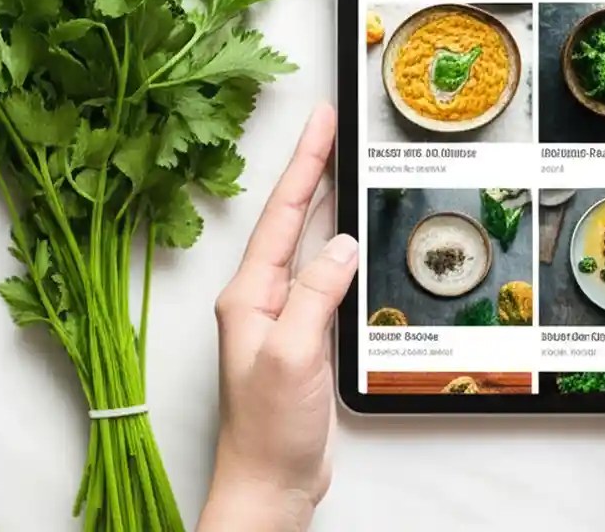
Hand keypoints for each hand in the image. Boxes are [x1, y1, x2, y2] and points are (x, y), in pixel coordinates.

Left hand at [199, 105, 354, 531]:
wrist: (271, 482)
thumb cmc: (268, 430)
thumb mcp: (292, 354)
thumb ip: (316, 294)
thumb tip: (343, 245)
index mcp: (250, 295)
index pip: (283, 214)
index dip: (304, 164)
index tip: (321, 123)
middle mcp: (263, 299)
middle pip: (294, 219)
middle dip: (313, 170)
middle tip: (334, 128)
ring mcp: (283, 317)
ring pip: (310, 245)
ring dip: (327, 205)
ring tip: (344, 166)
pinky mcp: (304, 338)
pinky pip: (325, 278)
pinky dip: (342, 250)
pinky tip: (354, 241)